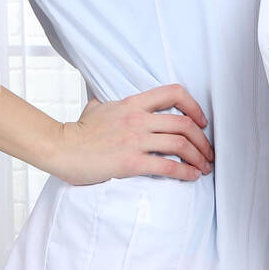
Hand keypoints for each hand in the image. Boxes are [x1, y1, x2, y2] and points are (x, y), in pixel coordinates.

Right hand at [46, 83, 213, 185]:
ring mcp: (135, 140)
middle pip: (185, 124)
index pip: (174, 93)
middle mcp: (138, 119)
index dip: (195, 106)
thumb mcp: (98, 106)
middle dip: (203, 141)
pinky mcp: (130, 162)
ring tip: (204, 168)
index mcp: (133, 103)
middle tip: (209, 153)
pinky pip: (167, 166)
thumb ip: (114, 101)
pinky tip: (191, 176)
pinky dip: (185, 172)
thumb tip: (117, 99)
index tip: (201, 122)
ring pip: (181, 145)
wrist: (59, 148)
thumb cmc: (78, 131)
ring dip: (199, 158)